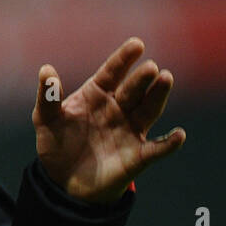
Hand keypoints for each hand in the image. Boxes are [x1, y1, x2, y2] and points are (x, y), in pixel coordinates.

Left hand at [32, 37, 185, 203]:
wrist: (64, 180)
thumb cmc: (56, 143)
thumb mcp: (46, 119)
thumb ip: (48, 96)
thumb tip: (46, 70)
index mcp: (96, 94)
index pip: (111, 73)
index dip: (123, 59)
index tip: (136, 44)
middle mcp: (118, 108)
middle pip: (132, 90)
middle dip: (141, 78)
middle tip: (151, 67)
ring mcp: (130, 130)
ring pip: (148, 110)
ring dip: (158, 96)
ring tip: (166, 80)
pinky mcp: (138, 156)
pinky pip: (157, 149)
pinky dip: (169, 143)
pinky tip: (179, 135)